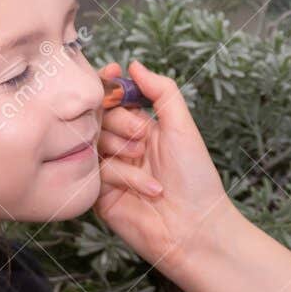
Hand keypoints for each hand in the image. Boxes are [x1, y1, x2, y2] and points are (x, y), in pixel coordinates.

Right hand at [94, 60, 233, 276]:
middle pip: (100, 116)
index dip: (110, 85)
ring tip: (147, 166)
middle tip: (143, 138)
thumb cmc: (196, 178)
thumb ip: (161, 91)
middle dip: (121, 121)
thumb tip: (134, 64)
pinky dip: (123, 176)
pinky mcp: (99, 194)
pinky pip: (96, 171)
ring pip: (94, 142)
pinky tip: (146, 189)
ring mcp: (110, 169)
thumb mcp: (182, 126)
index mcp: (145, 126)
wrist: (195, 228)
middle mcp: (124, 145)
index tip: (111, 73)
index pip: (115, 97)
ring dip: (123, 150)